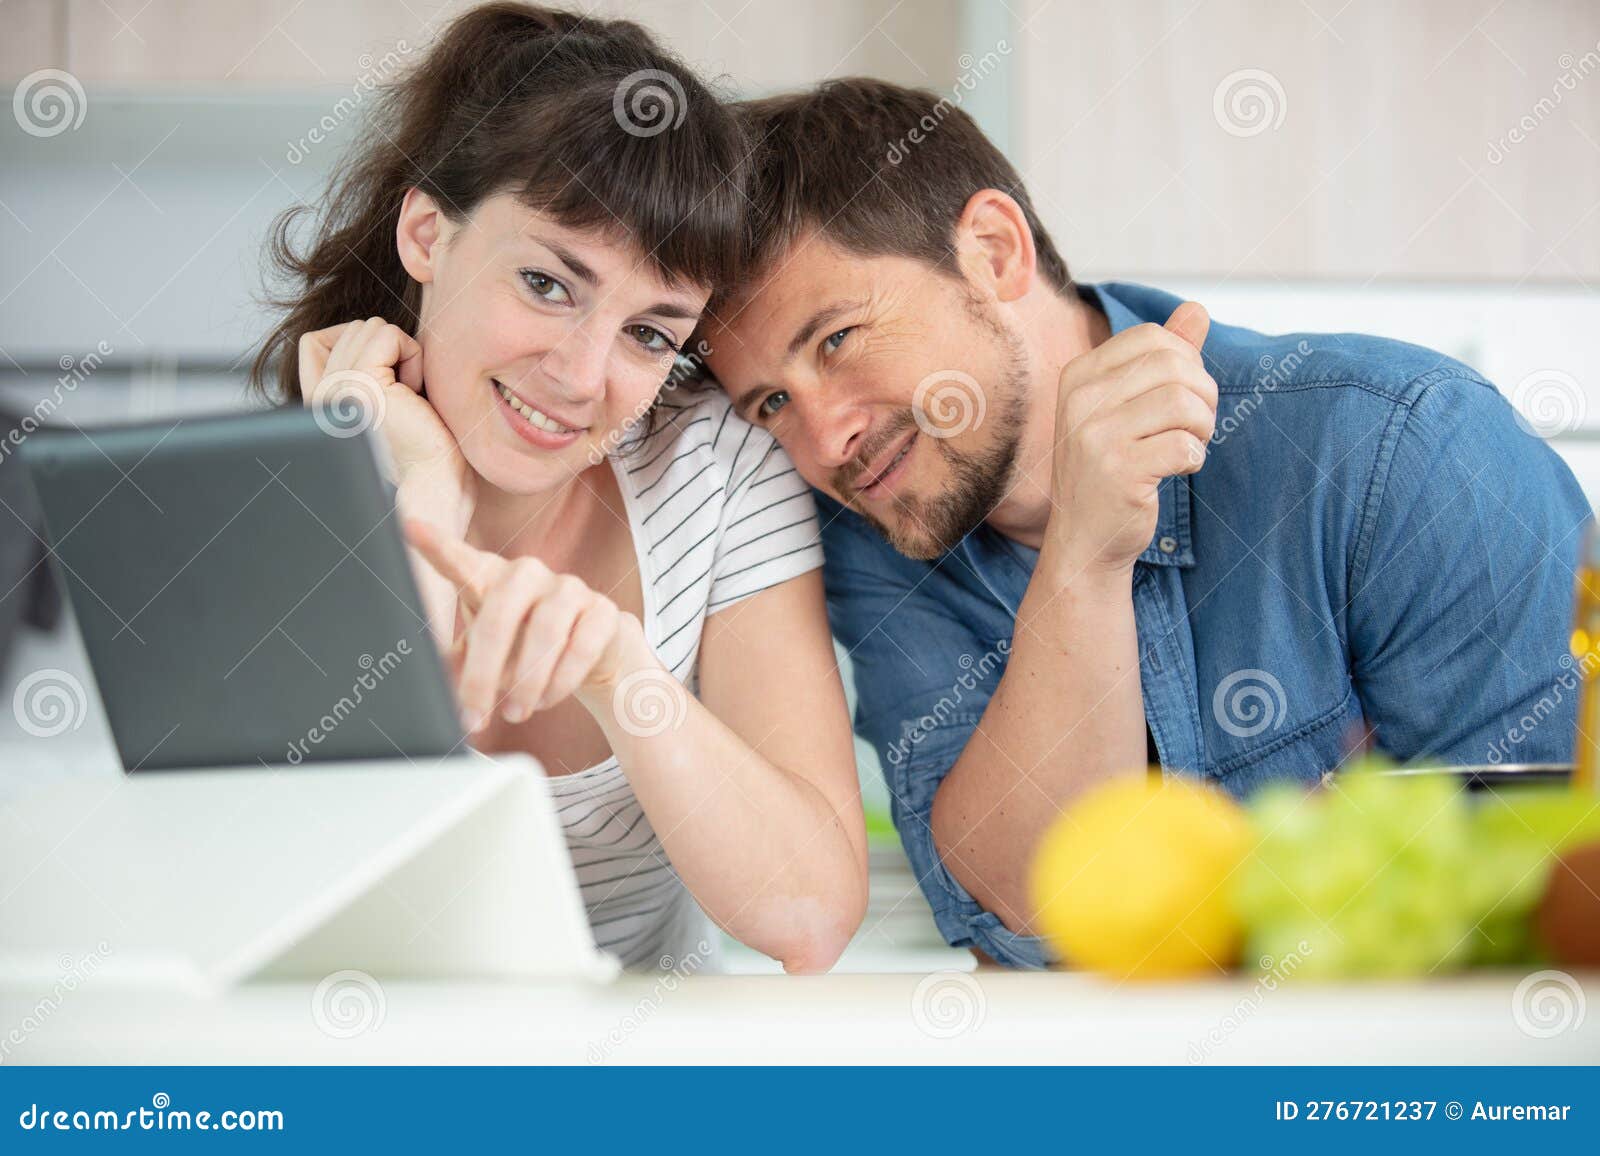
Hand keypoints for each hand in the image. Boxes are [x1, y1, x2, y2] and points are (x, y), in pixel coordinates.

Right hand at [298, 317, 473, 533]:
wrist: (436, 479)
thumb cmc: (423, 440)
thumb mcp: (382, 397)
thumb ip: (361, 365)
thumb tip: (372, 327)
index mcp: (317, 401)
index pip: (314, 340)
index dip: (359, 344)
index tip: (390, 379)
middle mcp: (317, 396)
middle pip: (353, 328)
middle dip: (390, 350)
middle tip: (405, 393)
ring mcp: (335, 389)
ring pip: (370, 327)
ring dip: (402, 353)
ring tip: (409, 394)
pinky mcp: (360, 384)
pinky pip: (386, 334)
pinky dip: (412, 354)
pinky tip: (415, 391)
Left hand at [403, 519, 652, 731]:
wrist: (593, 653)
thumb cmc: (525, 648)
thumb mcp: (484, 654)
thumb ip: (456, 663)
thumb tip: (424, 684)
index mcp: (490, 578)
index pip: (461, 560)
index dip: (437, 546)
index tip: (410, 528)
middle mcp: (527, 574)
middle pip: (500, 614)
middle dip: (483, 672)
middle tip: (474, 714)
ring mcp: (569, 588)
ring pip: (545, 631)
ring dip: (527, 681)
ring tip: (514, 713)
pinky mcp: (603, 611)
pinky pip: (581, 646)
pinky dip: (560, 681)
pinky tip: (547, 700)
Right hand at [1047, 302, 1215, 576]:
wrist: (1084, 541)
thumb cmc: (1110, 469)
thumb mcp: (1126, 407)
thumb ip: (1163, 357)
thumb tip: (1198, 309)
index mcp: (1078, 375)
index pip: (1153, 338)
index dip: (1186, 362)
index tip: (1182, 397)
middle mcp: (1080, 400)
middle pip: (1174, 366)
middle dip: (1203, 394)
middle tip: (1195, 425)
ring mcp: (1095, 436)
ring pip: (1184, 402)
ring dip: (1203, 427)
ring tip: (1189, 446)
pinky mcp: (1118, 472)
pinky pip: (1184, 445)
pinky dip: (1194, 457)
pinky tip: (1178, 469)